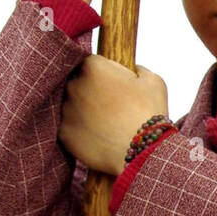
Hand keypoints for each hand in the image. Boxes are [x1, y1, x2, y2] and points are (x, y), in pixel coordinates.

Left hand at [58, 56, 169, 175]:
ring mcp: (67, 109)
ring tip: (107, 125)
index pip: (92, 63)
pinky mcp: (63, 133)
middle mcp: (75, 84)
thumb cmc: (150, 114)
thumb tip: (133, 69)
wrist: (141, 153)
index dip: (105, 74)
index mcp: (94, 67)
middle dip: (92, 91)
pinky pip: (70, 127)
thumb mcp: (153, 81)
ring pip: (73, 106)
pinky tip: (99, 137)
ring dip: (85, 112)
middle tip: (111, 107)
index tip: (115, 86)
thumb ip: (138, 69)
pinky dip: (82, 131)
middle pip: (79, 83)